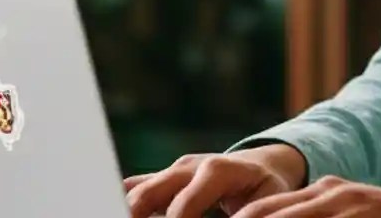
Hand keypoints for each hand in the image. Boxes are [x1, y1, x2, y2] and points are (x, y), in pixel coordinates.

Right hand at [123, 144, 306, 217]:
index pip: (183, 205)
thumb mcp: (265, 204)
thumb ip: (245, 217)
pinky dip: (121, 204)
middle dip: (133, 217)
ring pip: (132, 190)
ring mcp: (171, 171)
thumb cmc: (266, 190)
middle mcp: (189, 166)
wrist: (263, 167)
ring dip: (124, 211)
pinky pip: (131, 190)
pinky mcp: (161, 180)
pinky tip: (115, 212)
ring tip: (114, 217)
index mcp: (218, 170)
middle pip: (147, 193)